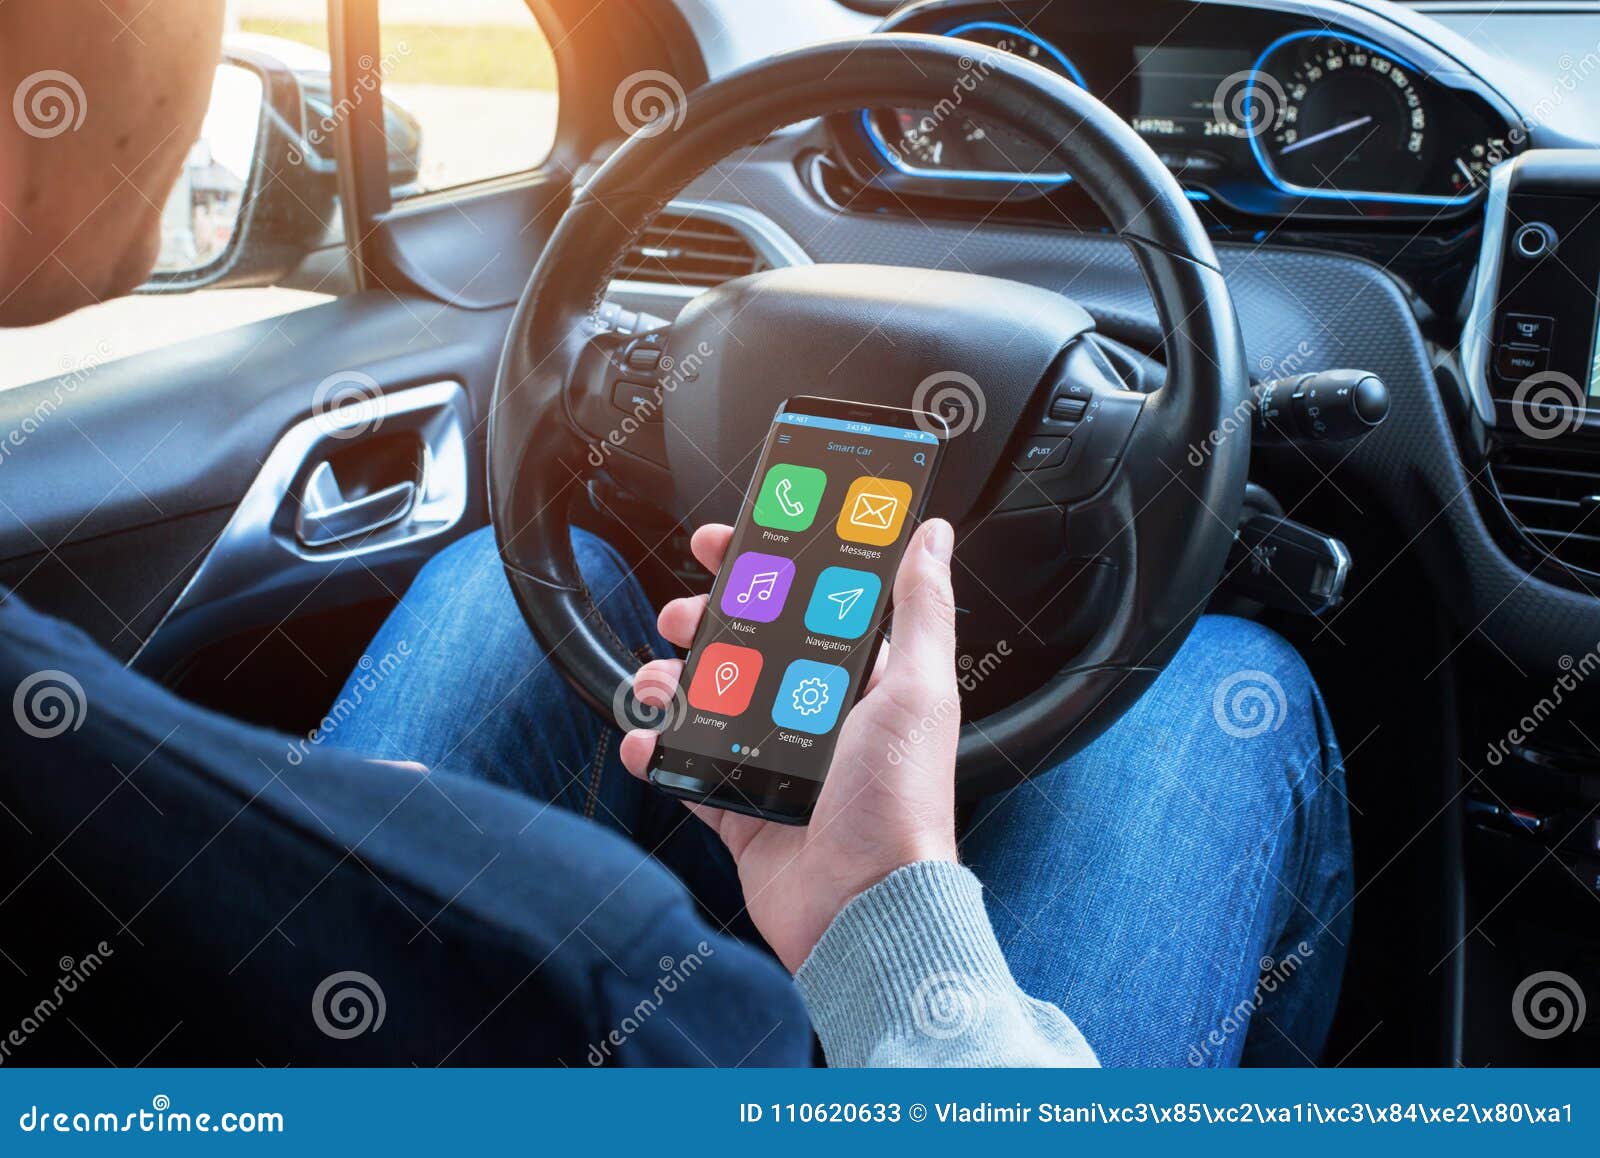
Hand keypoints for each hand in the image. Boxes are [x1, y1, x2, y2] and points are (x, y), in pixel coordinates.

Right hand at [620, 518, 961, 972]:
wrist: (864, 913)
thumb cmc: (900, 805)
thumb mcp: (919, 692)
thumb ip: (922, 610)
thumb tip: (933, 536)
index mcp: (863, 684)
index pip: (809, 608)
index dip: (765, 571)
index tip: (726, 544)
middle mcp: (819, 719)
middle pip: (747, 651)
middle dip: (705, 624)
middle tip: (678, 614)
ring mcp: (777, 765)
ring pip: (710, 704)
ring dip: (672, 684)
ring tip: (656, 682)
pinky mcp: (743, 812)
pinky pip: (689, 771)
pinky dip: (659, 753)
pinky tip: (646, 739)